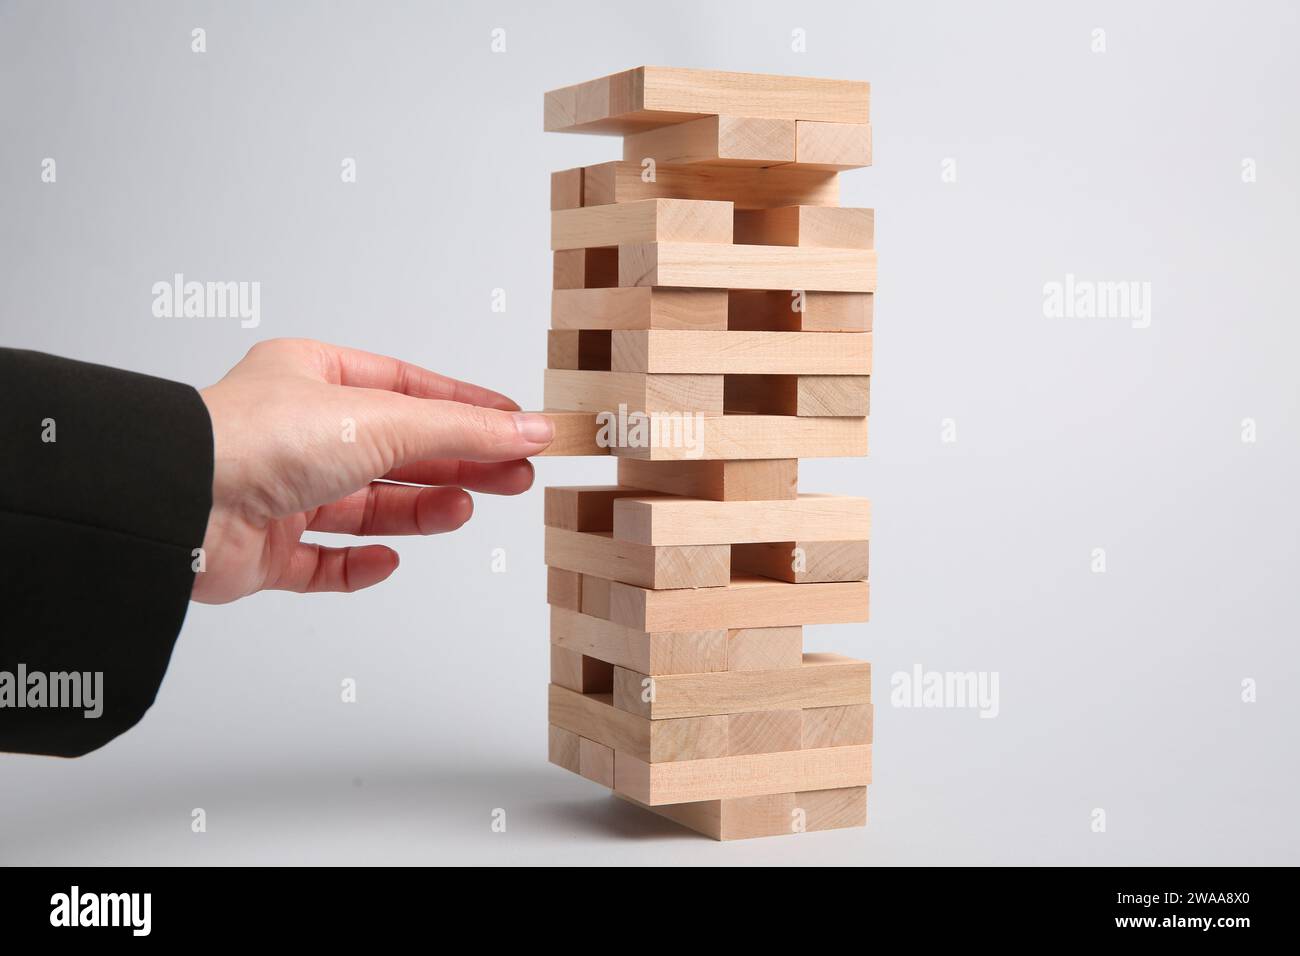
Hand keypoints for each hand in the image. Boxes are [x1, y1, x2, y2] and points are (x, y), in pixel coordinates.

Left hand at [192, 338, 552, 602]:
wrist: (181, 506)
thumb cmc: (261, 439)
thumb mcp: (385, 420)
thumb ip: (464, 430)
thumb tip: (530, 430)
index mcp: (312, 378)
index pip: (406, 388)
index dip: (465, 408)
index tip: (515, 425)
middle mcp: (296, 433)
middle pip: (396, 450)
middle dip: (456, 463)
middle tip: (514, 476)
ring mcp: (278, 493)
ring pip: (365, 506)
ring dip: (418, 510)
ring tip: (464, 509)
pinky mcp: (262, 550)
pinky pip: (321, 562)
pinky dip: (358, 564)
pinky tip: (387, 559)